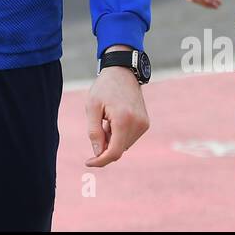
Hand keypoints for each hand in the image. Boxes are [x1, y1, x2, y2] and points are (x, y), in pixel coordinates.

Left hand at [84, 46, 149, 166]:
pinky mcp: (145, 123)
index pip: (114, 152)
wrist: (123, 71)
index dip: (100, 161)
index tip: (88, 162)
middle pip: (119, 149)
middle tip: (98, 126)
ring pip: (124, 145)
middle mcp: (137, 124)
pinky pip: (130, 138)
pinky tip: (114, 119)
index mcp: (123, 120)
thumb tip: (98, 153)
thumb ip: (94, 132)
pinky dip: (120, 134)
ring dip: (112, 139)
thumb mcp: (92, 107)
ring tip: (107, 119)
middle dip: (105, 145)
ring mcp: (143, 124)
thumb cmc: (104, 88)